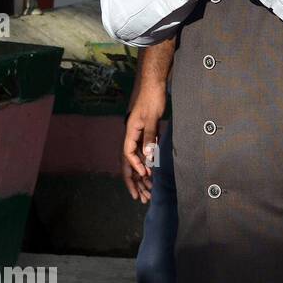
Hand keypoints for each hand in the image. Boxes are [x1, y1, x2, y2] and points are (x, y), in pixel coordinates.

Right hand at [121, 87, 164, 203]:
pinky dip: (149, 165)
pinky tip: (154, 174)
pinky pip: (145, 154)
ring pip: (138, 160)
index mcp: (130, 132)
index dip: (135, 165)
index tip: (146, 174)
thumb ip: (149, 136)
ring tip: (149, 192)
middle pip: (130, 162)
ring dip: (142, 176)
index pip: (128, 154)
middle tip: (141, 198)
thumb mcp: (152, 118)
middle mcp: (132, 136)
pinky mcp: (147, 134)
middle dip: (135, 180)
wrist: (154, 85)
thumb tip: (147, 155)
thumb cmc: (152, 99)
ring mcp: (139, 136)